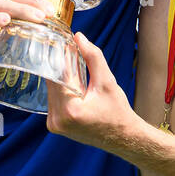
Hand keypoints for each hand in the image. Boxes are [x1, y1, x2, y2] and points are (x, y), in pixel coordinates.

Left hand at [45, 32, 139, 151]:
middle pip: (52, 82)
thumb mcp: (107, 82)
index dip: (60, 57)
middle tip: (70, 53)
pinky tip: (73, 85)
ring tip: (75, 71)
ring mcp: (54, 124)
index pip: (57, 74)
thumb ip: (93, 57)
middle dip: (61, 67)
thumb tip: (79, 37)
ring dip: (61, 79)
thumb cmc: (118, 112)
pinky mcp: (54, 126)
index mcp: (70, 109)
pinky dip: (61, 90)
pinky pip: (53, 101)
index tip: (65, 44)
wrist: (123, 138)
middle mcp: (57, 119)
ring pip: (51, 90)